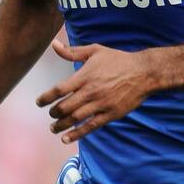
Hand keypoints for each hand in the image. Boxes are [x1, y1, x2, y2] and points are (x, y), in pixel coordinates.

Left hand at [36, 37, 156, 142]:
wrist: (144, 72)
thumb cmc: (118, 60)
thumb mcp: (95, 50)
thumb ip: (72, 51)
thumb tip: (54, 44)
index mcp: (85, 76)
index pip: (59, 89)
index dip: (46, 97)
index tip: (39, 102)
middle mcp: (90, 91)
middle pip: (65, 106)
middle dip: (54, 113)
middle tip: (51, 114)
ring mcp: (100, 104)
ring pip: (75, 118)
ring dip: (61, 125)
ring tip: (54, 128)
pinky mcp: (110, 114)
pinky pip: (90, 126)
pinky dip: (76, 134)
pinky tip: (66, 139)